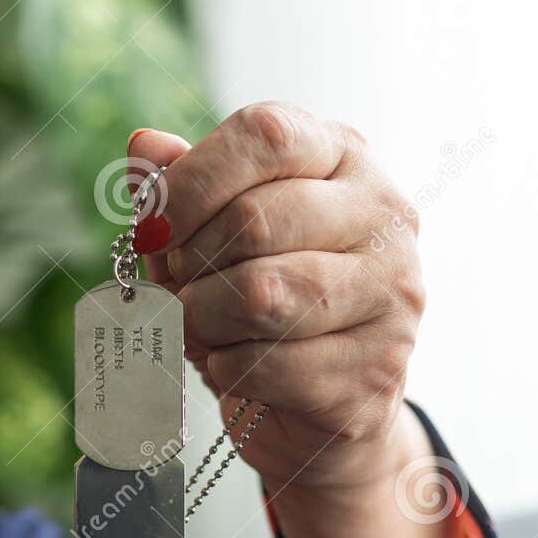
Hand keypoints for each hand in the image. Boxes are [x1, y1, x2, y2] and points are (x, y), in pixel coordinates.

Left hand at [127, 105, 426, 495]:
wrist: (316, 401)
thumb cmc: (258, 294)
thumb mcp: (210, 230)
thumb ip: (179, 185)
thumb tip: (144, 146)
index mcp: (343, 155)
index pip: (265, 136)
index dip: (192, 181)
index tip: (152, 228)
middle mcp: (383, 213)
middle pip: (255, 220)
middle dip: (191, 263)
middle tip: (177, 286)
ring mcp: (393, 291)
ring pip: (261, 294)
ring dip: (202, 318)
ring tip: (198, 325)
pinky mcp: (377, 366)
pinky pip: (270, 363)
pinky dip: (227, 368)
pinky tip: (231, 364)